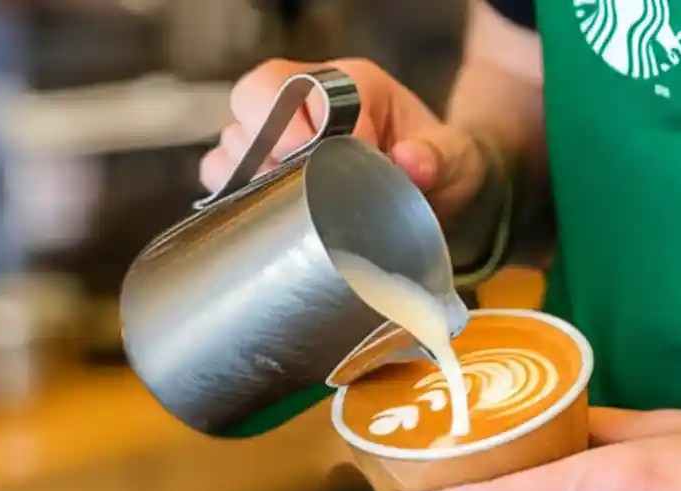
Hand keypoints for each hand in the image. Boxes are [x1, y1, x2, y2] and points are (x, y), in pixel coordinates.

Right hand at [202, 58, 486, 220]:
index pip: (301, 86)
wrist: (433, 187)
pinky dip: (234, 194)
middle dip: (264, 142)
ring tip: (285, 206)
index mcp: (350, 85)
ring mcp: (282, 133)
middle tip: (294, 184)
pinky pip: (226, 174)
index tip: (327, 162)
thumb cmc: (438, 162)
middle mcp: (307, 101)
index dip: (302, 123)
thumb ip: (438, 157)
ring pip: (234, 137)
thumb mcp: (453, 158)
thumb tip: (411, 161)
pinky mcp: (267, 169)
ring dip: (250, 173)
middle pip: (252, 97)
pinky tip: (263, 216)